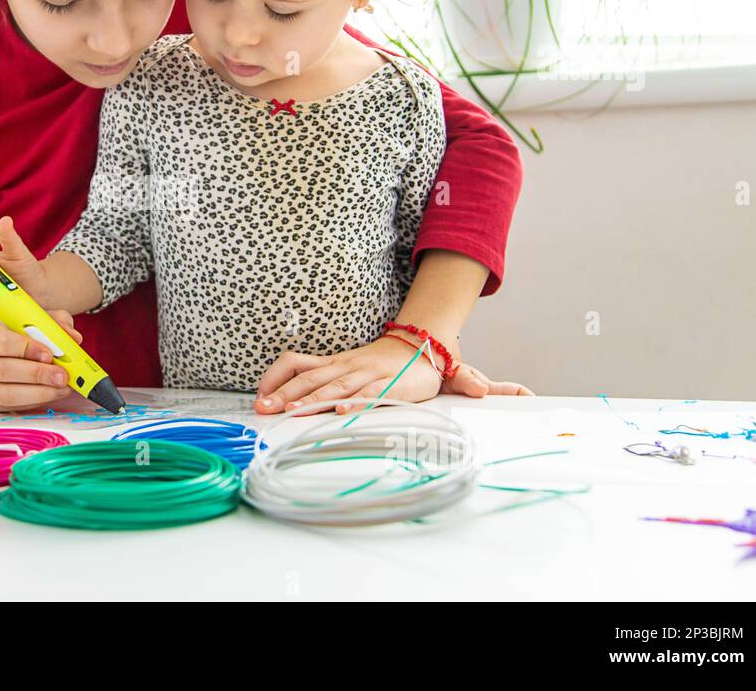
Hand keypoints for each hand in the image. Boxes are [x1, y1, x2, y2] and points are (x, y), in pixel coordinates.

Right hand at [0, 310, 84, 412]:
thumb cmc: (13, 330)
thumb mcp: (32, 319)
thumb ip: (52, 323)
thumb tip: (72, 337)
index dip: (25, 349)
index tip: (49, 353)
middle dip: (35, 374)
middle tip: (61, 375)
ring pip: (2, 393)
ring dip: (37, 393)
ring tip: (61, 387)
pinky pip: (6, 406)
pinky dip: (31, 402)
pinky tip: (49, 394)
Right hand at [254, 335, 533, 414]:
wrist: (418, 339)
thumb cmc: (431, 366)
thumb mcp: (456, 374)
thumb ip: (470, 381)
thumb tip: (493, 388)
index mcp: (390, 376)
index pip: (370, 389)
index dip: (356, 400)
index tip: (343, 412)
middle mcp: (361, 368)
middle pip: (331, 385)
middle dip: (306, 400)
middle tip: (283, 416)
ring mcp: (343, 364)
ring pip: (310, 377)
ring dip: (286, 393)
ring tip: (263, 409)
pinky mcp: (331, 363)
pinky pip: (298, 365)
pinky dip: (279, 377)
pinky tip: (262, 394)